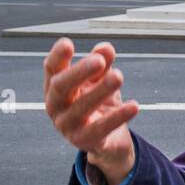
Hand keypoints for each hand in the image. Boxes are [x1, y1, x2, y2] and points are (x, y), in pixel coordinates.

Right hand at [44, 37, 138, 184]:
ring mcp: (67, 126)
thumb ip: (103, 65)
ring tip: (118, 76)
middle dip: (79, 72)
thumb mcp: (101, 81)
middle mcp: (56, 106)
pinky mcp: (84, 141)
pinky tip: (134, 106)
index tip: (67, 43)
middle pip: (61, 87)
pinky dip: (117, 117)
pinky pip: (100, 129)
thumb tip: (106, 48)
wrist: (109, 140)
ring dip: (100, 91)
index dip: (58, 56)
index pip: (51, 69)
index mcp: (56, 88)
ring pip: (80, 108)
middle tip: (99, 61)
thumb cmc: (99, 104)